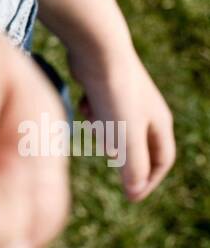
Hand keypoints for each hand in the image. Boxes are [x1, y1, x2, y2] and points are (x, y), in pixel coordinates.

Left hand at [68, 40, 175, 200]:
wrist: (98, 50)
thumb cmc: (116, 95)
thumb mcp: (126, 136)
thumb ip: (132, 167)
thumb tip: (134, 193)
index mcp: (159, 122)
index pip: (163, 160)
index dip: (149, 181)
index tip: (130, 197)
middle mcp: (146, 110)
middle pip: (139, 146)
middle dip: (122, 155)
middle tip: (109, 155)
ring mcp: (126, 97)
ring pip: (115, 129)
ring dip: (103, 133)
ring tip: (96, 123)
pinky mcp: (105, 87)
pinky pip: (99, 111)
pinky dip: (91, 113)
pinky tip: (85, 104)